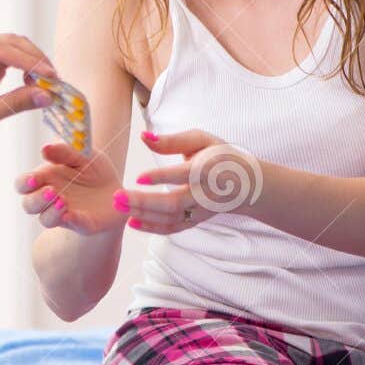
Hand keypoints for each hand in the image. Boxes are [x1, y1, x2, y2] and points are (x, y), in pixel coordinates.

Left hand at [0, 33, 55, 165]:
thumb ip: (15, 103)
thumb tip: (48, 96)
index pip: (0, 48)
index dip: (29, 61)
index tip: (51, 76)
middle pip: (9, 43)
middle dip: (35, 61)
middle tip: (57, 81)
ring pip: (13, 50)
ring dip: (32, 65)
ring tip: (50, 85)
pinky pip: (9, 62)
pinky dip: (25, 72)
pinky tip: (36, 85)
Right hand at [16, 141, 126, 234]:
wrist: (117, 190)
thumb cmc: (94, 169)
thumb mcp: (83, 154)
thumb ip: (65, 151)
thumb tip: (44, 148)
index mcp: (45, 179)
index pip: (23, 184)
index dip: (24, 183)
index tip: (33, 179)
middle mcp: (49, 199)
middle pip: (28, 205)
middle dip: (36, 199)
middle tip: (51, 191)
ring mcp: (64, 213)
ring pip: (45, 219)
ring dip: (51, 212)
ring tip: (63, 201)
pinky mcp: (82, 224)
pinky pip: (74, 225)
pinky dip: (73, 221)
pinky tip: (74, 214)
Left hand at [117, 128, 261, 233]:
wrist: (247, 185)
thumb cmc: (220, 156)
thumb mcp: (201, 140)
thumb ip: (172, 140)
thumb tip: (143, 136)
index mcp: (208, 169)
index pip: (184, 175)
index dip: (162, 177)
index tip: (139, 177)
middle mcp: (205, 194)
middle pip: (174, 202)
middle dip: (143, 202)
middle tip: (117, 197)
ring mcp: (200, 210)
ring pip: (171, 217)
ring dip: (143, 214)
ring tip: (118, 206)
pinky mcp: (196, 220)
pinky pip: (173, 228)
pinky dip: (153, 228)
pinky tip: (132, 222)